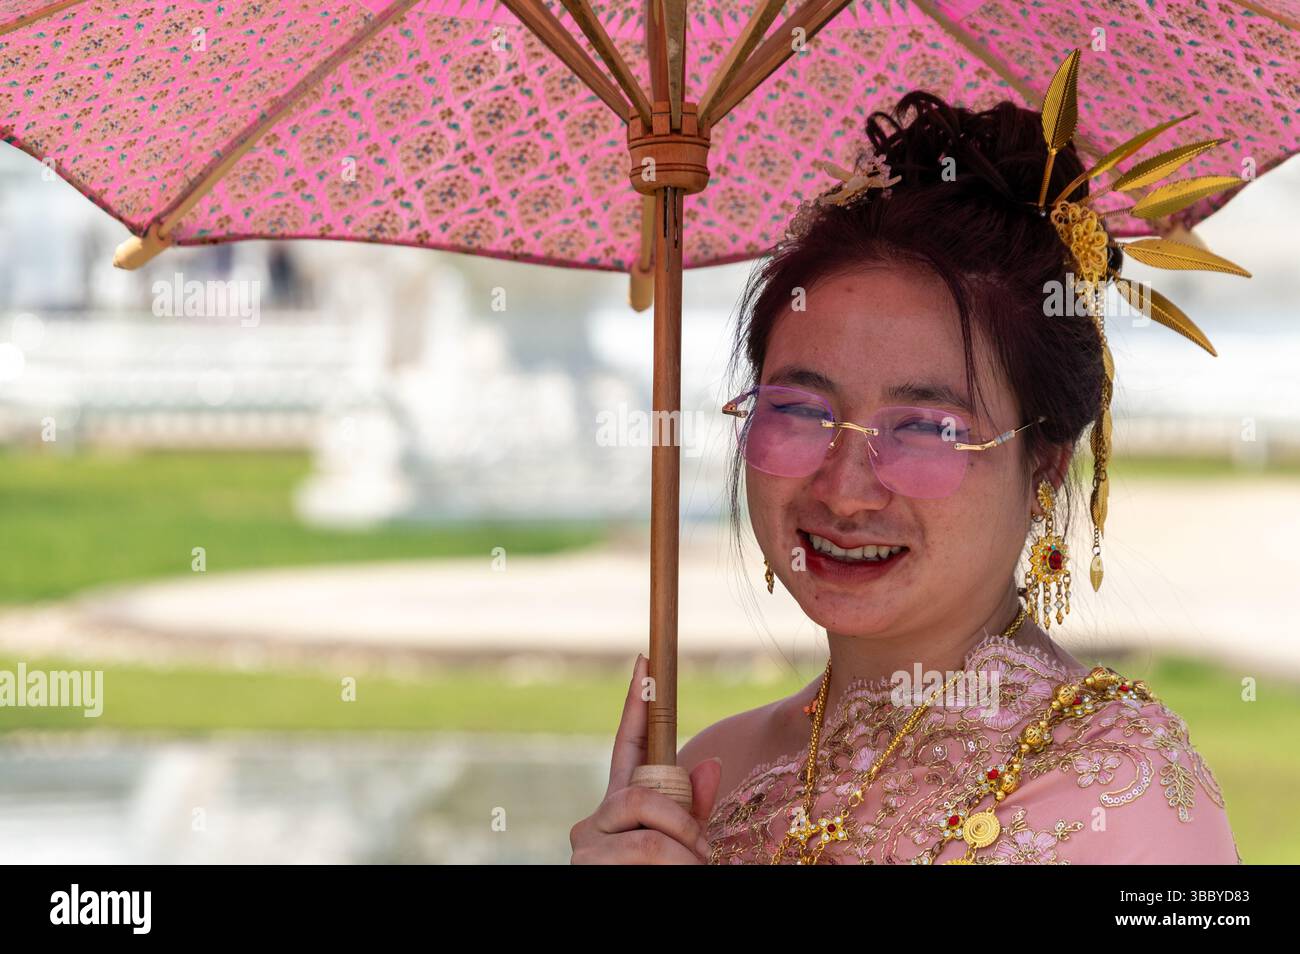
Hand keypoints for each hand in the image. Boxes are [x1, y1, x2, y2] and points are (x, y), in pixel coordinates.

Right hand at [569, 653, 722, 863]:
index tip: (645, 659)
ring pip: (647, 830)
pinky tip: (676, 879)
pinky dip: (675, 869)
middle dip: (682, 822)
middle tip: (701, 855)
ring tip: (691, 874)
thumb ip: (695, 810)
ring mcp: (586, 848)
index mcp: (619, 810)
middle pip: (642, 793)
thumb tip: (711, 764)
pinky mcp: (586, 868)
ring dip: (682, 856)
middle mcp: (593, 823)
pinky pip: (647, 853)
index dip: (637, 702)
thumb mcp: (689, 849)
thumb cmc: (668, 883)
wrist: (640, 938)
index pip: (627, 746)